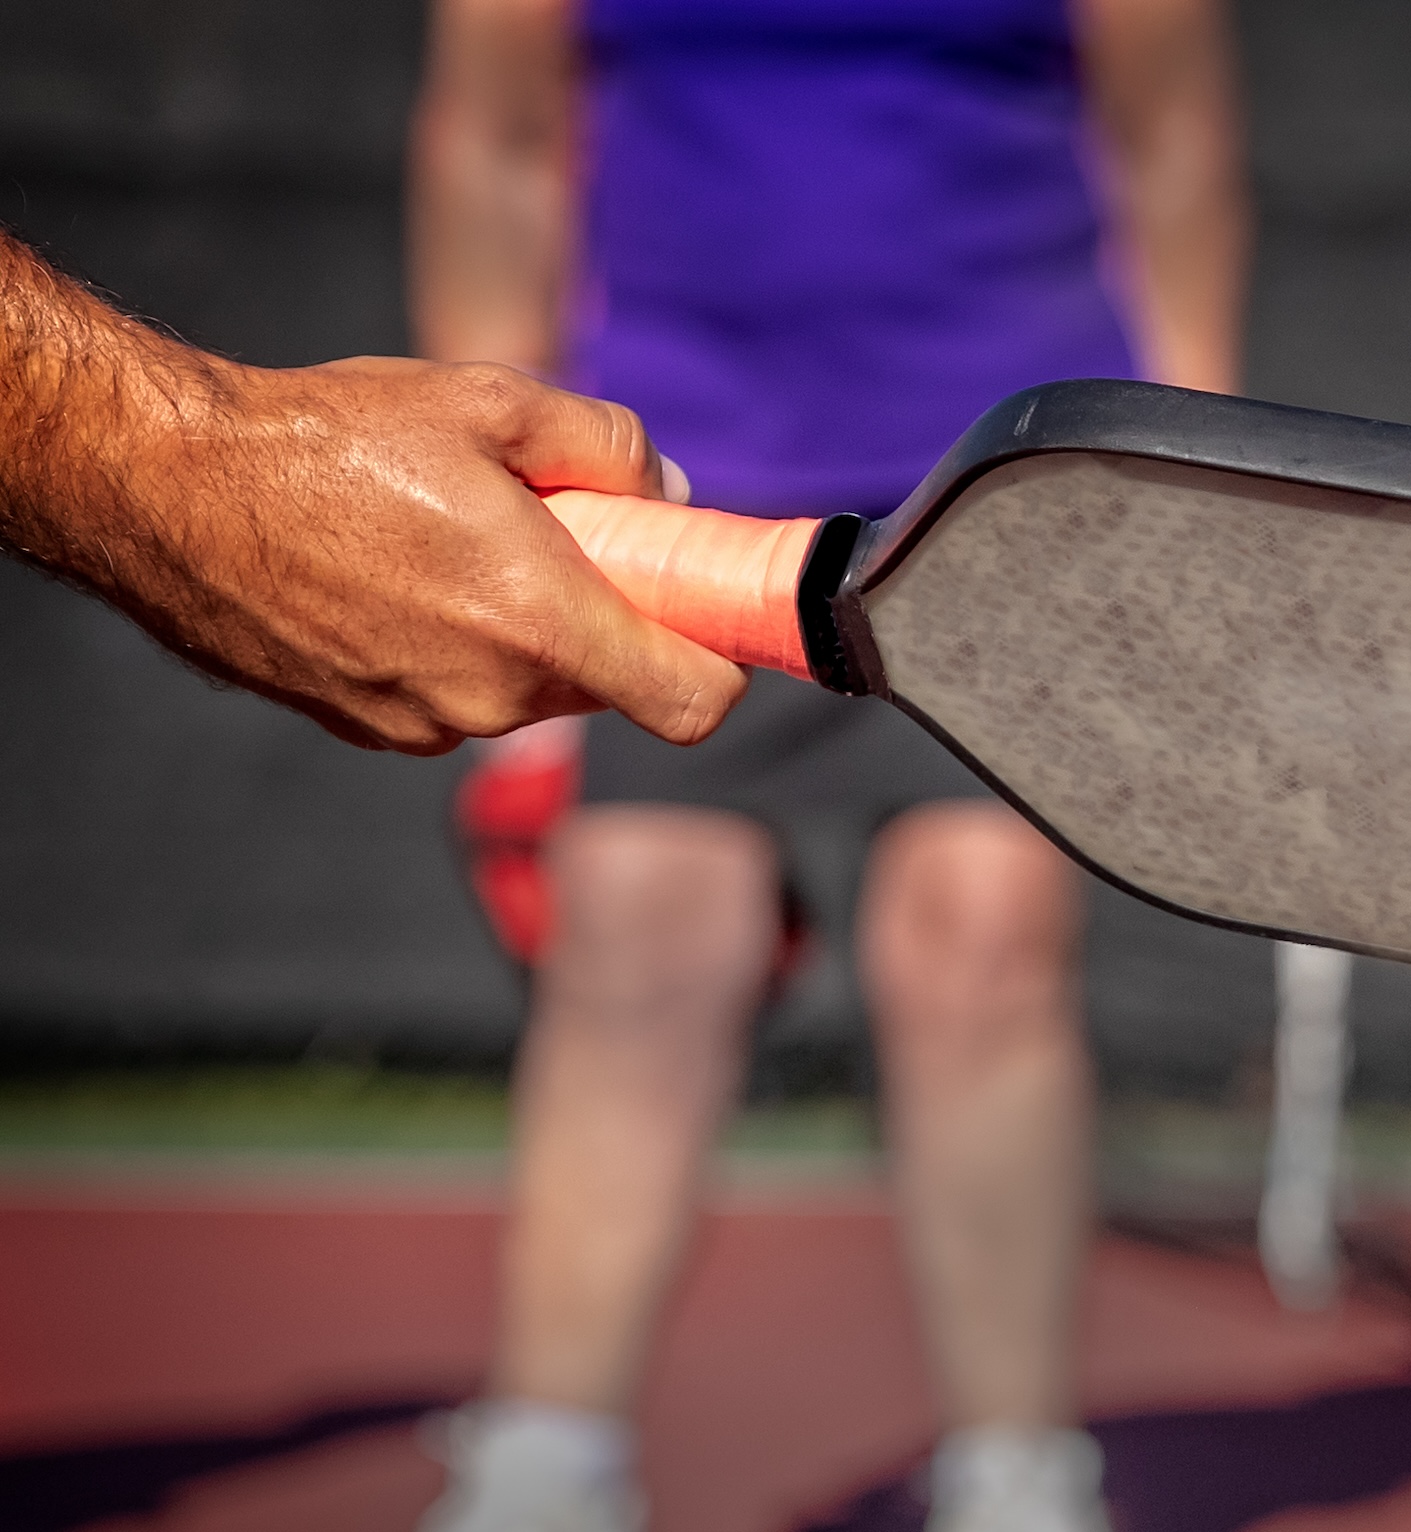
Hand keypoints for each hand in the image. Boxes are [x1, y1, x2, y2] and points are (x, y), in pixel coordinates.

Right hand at [93, 355, 748, 753]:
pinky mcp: (375, 730)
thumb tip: (671, 494)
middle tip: (554, 535)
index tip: (706, 618)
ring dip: (523, 631)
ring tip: (453, 544)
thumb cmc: (329, 441)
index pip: (692, 703)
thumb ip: (609, 446)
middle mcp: (492, 698)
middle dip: (605, 617)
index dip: (719, 666)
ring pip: (530, 690)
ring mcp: (429, 725)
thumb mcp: (492, 402)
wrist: (171, 491)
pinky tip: (398, 579)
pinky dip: (456, 648)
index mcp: (541, 624)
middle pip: (609, 684)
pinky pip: (459, 697)